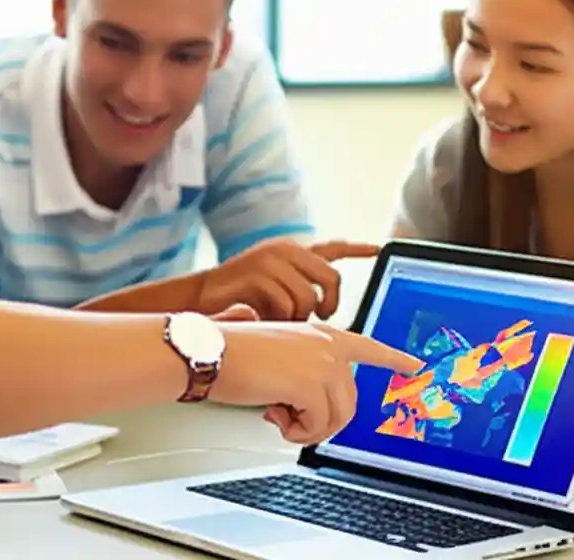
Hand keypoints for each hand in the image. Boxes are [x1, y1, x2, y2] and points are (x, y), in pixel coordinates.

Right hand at [200, 238, 378, 320]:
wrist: (195, 303)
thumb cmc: (235, 304)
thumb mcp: (271, 292)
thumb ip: (298, 293)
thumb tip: (325, 314)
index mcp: (290, 252)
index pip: (331, 248)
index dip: (356, 248)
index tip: (378, 248)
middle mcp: (283, 251)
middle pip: (331, 278)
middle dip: (330, 304)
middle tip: (320, 319)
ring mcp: (270, 261)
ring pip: (308, 298)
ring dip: (297, 320)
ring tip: (278, 325)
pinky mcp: (257, 274)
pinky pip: (285, 306)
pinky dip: (277, 322)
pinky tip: (262, 322)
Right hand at [212, 321, 421, 444]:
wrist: (209, 352)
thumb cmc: (230, 351)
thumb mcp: (275, 350)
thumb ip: (301, 365)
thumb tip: (308, 398)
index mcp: (320, 334)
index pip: (368, 347)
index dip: (394, 359)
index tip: (415, 367)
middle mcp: (328, 346)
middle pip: (350, 400)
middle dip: (323, 419)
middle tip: (289, 418)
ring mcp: (323, 365)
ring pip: (337, 417)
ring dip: (308, 427)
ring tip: (279, 416)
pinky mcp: (312, 385)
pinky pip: (318, 425)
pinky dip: (296, 430)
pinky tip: (273, 415)